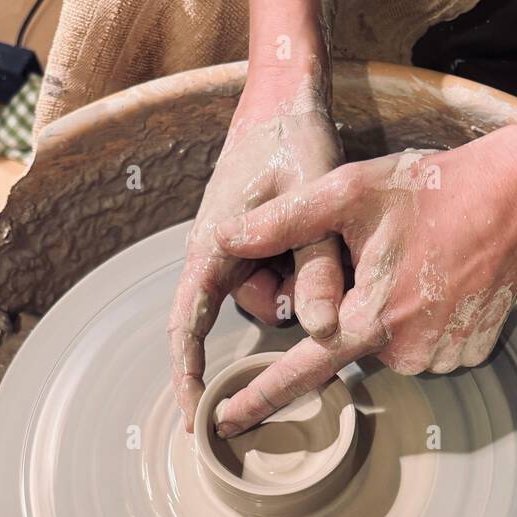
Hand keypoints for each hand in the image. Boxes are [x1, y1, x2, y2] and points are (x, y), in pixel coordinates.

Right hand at [167, 74, 344, 429]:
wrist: (285, 99)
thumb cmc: (295, 143)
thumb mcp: (316, 203)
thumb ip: (321, 268)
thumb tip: (323, 333)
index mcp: (214, 248)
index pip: (188, 327)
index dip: (189, 375)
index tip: (194, 417)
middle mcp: (220, 255)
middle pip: (261, 310)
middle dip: (297, 297)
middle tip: (328, 251)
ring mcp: (240, 250)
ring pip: (282, 296)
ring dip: (309, 277)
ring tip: (328, 228)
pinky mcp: (261, 245)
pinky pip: (287, 274)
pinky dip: (309, 264)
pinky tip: (324, 232)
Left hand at [210, 137, 516, 435]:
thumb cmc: (430, 190)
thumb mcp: (348, 192)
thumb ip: (283, 221)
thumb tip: (223, 239)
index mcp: (367, 321)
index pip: (297, 371)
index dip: (257, 397)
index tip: (222, 422)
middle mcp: (404, 353)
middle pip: (348, 347)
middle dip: (351, 310)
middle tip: (382, 258)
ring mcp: (441, 359)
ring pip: (387, 347)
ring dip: (387, 315)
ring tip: (414, 265)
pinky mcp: (468, 356)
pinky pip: (425, 348)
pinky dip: (422, 320)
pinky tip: (439, 282)